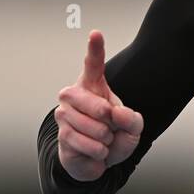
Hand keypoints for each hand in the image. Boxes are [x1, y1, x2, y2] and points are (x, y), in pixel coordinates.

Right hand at [54, 30, 144, 181]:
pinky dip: (98, 152)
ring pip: (95, 129)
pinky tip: (95, 150)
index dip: (95, 49)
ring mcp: (64, 114)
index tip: (96, 33)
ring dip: (106, 140)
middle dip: (111, 122)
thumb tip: (116, 113)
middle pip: (99, 106)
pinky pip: (88, 145)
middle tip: (110, 127)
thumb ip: (132, 119)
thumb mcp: (132, 127)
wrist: (97, 160)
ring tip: (102, 140)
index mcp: (93, 85)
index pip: (93, 64)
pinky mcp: (61, 135)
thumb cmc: (114, 135)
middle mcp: (74, 95)